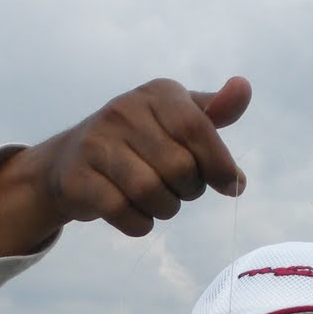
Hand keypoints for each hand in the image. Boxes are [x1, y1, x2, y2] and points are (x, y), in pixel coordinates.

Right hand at [0, 75, 250, 256]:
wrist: (69, 161)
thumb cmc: (137, 141)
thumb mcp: (176, 119)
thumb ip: (213, 113)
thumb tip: (243, 90)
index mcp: (156, 94)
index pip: (197, 129)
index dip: (220, 164)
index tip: (232, 186)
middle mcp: (124, 111)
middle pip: (178, 167)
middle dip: (189, 190)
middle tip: (181, 191)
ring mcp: (96, 144)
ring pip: (151, 193)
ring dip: (165, 210)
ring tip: (160, 204)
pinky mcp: (78, 178)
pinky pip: (122, 212)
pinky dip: (139, 224)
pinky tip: (138, 217)